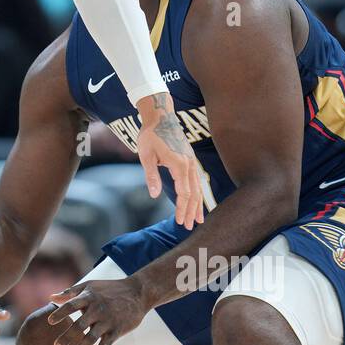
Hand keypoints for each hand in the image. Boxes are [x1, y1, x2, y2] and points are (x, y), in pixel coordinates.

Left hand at [47, 277, 146, 344]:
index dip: (60, 313)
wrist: (137, 293)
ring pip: (91, 338)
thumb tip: (50, 298)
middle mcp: (97, 309)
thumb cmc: (109, 289)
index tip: (50, 321)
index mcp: (89, 297)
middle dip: (67, 336)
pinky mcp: (117, 331)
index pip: (71, 305)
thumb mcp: (89, 286)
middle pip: (79, 325)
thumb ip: (70, 292)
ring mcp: (107, 321)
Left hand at [136, 92, 204, 229]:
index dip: (182, 209)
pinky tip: (198, 202)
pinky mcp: (190, 160)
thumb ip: (151, 176)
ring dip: (198, 205)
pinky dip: (198, 194)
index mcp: (179, 164)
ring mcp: (192, 162)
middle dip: (192, 211)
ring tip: (198, 220)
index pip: (184, 193)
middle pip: (194, 193)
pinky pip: (197, 180)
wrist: (160, 116)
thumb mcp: (146, 155)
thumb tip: (154, 195)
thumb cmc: (150, 135)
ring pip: (198, 188)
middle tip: (189, 227)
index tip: (180, 222)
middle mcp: (189, 164)